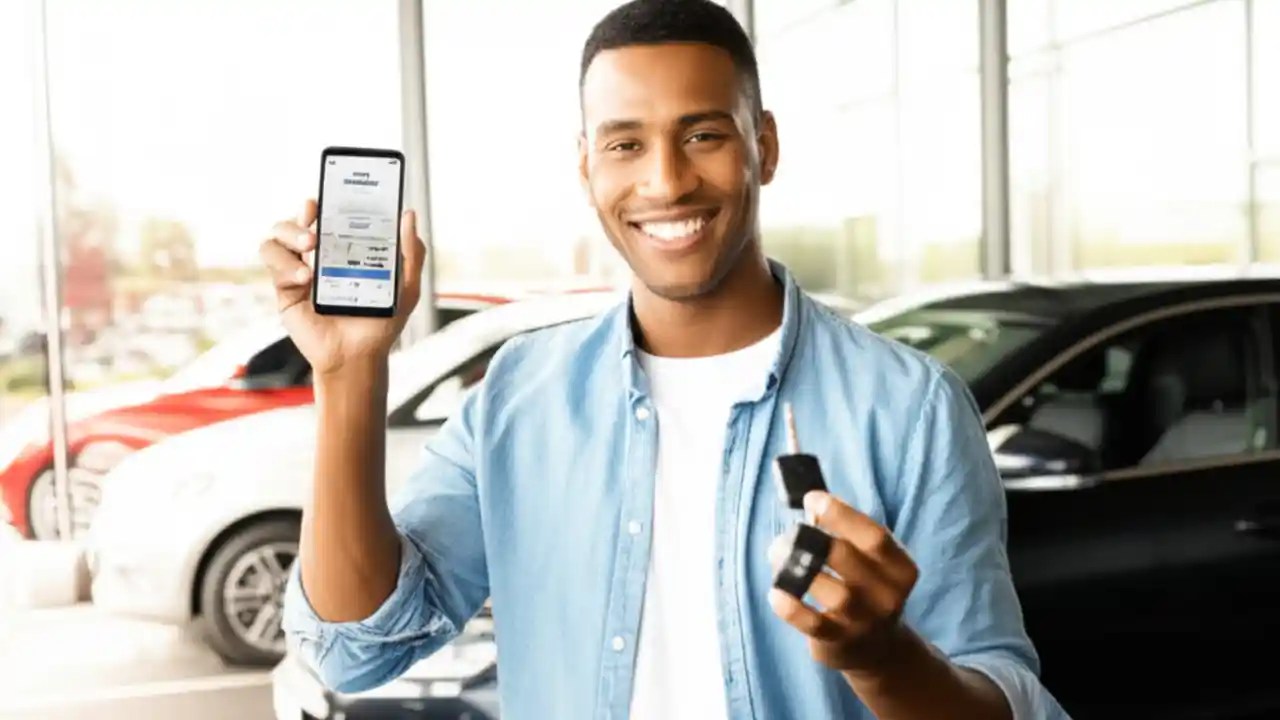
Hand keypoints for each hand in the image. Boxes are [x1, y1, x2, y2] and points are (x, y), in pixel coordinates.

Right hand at [258, 199, 426, 376]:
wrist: (359, 356)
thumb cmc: (381, 322)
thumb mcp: (406, 287)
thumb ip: (410, 252)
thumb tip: (408, 214)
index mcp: (346, 248)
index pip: (329, 213)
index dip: (325, 199)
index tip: (327, 195)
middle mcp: (319, 254)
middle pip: (298, 218)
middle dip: (302, 214)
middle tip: (317, 228)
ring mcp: (298, 269)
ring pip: (276, 234)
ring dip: (290, 234)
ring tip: (310, 248)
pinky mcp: (284, 288)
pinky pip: (272, 261)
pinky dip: (285, 262)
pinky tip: (304, 277)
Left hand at [768, 491, 919, 675]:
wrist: (876, 648)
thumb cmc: (865, 588)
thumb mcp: (871, 562)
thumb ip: (850, 534)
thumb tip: (813, 505)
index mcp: (900, 569)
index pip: (875, 537)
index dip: (841, 514)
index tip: (812, 500)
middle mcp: (888, 596)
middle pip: (848, 559)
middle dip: (810, 539)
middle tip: (786, 535)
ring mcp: (865, 622)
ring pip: (834, 593)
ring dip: (797, 569)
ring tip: (777, 557)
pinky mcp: (839, 642)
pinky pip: (812, 624)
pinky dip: (791, 607)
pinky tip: (776, 593)